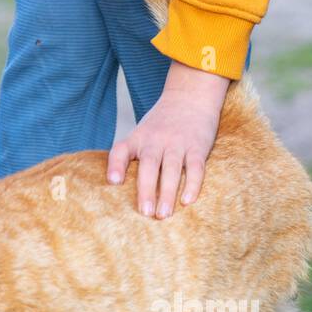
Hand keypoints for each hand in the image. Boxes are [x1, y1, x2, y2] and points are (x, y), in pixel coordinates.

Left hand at [107, 60, 229, 217]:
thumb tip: (116, 187)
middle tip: (144, 213)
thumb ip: (129, 154)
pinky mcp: (198, 146)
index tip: (113, 182)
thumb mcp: (140, 132)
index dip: (115, 165)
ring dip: (168, 193)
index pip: (121, 150)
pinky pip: (195, 167)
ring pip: (172, 170)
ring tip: (163, 214)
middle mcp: (156, 140)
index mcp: (138, 138)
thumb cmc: (161, 122)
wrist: (190, 96)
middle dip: (146, 190)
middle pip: (149, 166)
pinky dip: (192, 184)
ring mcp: (177, 143)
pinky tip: (188, 201)